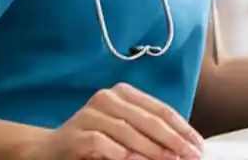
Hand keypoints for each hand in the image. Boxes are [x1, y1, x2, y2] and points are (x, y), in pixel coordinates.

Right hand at [20, 83, 203, 159]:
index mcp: (122, 93)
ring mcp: (90, 114)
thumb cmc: (94, 142)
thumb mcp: (125, 133)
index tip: (198, 144)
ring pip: (129, 131)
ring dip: (153, 150)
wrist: (49, 151)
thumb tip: (182, 147)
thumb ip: (148, 134)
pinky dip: (123, 154)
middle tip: (190, 156)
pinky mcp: (77, 134)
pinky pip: (105, 144)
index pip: (160, 109)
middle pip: (149, 119)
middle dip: (173, 140)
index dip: (181, 128)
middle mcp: (106, 98)